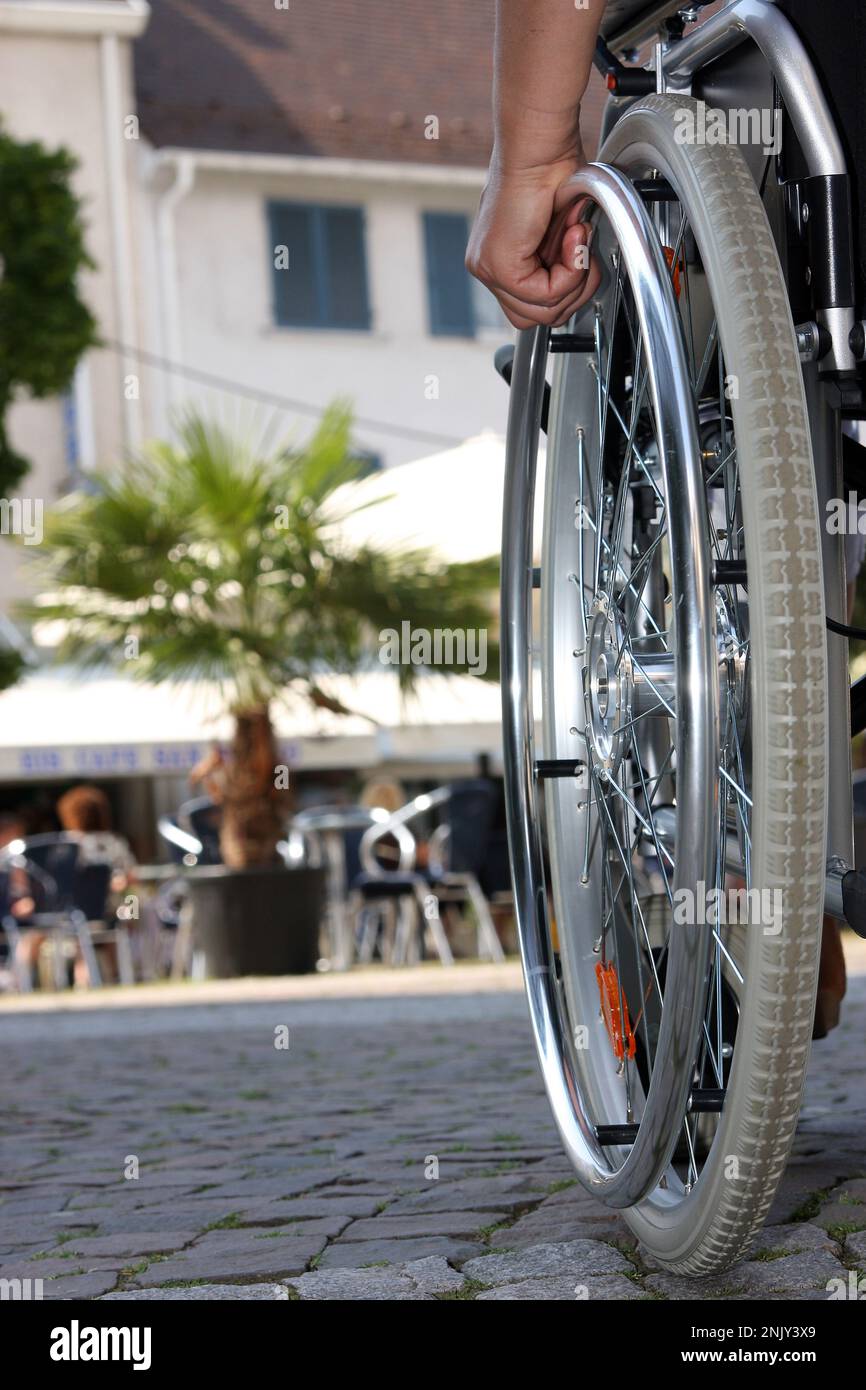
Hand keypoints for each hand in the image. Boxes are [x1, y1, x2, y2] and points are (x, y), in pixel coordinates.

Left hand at [466, 154, 600, 328]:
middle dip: (571, 293)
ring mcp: (489, 269)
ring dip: (573, 281)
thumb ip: (564, 263)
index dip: (566, 288)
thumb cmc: (553, 169)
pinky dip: (570, 273)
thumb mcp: (563, 231)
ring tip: (576, 240)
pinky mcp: (500, 267)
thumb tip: (577, 280)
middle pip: (534, 318)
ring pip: (541, 312)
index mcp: (499, 260)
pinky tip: (571, 239)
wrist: (541, 143)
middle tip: (582, 252)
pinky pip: (545, 296)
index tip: (579, 249)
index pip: (532, 307)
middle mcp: (489, 267)